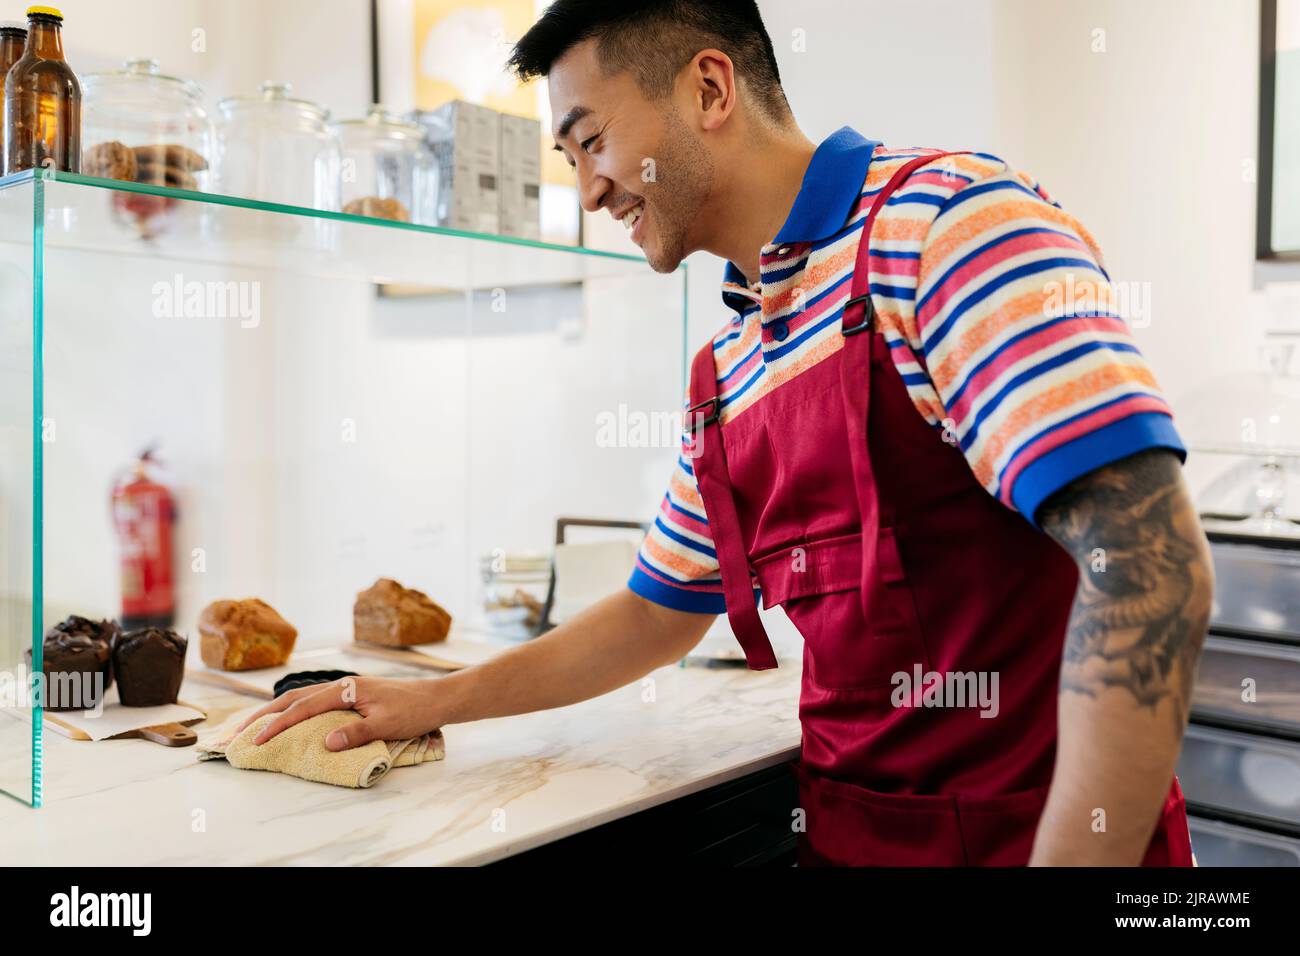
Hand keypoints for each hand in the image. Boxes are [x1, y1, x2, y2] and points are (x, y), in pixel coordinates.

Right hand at [232, 676, 446, 750]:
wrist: (437, 698)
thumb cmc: (414, 710)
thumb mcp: (387, 724)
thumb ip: (357, 733)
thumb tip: (326, 743)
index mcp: (346, 689)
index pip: (302, 708)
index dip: (277, 725)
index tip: (256, 741)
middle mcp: (342, 686)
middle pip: (293, 697)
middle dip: (264, 714)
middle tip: (237, 731)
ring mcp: (346, 689)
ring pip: (301, 697)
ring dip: (276, 710)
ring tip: (252, 725)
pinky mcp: (351, 696)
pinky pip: (314, 701)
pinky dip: (294, 709)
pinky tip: (288, 719)